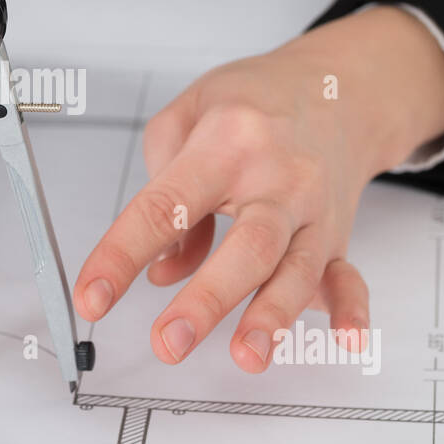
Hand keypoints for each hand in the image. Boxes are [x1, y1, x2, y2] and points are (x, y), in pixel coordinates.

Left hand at [72, 5, 443, 371]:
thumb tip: (160, 271)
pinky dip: (350, 309)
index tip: (92, 297)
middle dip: (206, 301)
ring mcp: (313, 210)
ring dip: (271, 316)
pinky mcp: (338, 234)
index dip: (122, 255)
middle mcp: (277, 178)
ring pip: (296, 269)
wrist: (338, 86)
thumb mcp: (189, 115)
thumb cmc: (255, 100)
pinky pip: (349, 275)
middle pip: (245, 246)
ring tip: (246, 356)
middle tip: (168, 342)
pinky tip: (346, 339)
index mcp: (227, 144)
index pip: (165, 207)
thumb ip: (162, 193)